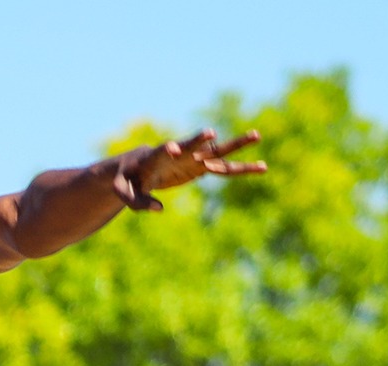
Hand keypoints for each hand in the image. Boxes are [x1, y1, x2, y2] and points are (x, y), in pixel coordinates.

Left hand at [113, 129, 264, 209]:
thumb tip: (160, 209)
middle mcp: (178, 153)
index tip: (174, 148)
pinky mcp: (202, 166)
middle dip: (200, 140)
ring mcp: (193, 158)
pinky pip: (225, 168)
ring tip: (257, 135)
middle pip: (192, 145)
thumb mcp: (125, 192)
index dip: (168, 150)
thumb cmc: (127, 179)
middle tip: (211, 133)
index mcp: (155, 157)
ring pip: (217, 152)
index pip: (162, 151)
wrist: (137, 166)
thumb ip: (139, 202)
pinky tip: (263, 167)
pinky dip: (243, 168)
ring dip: (236, 145)